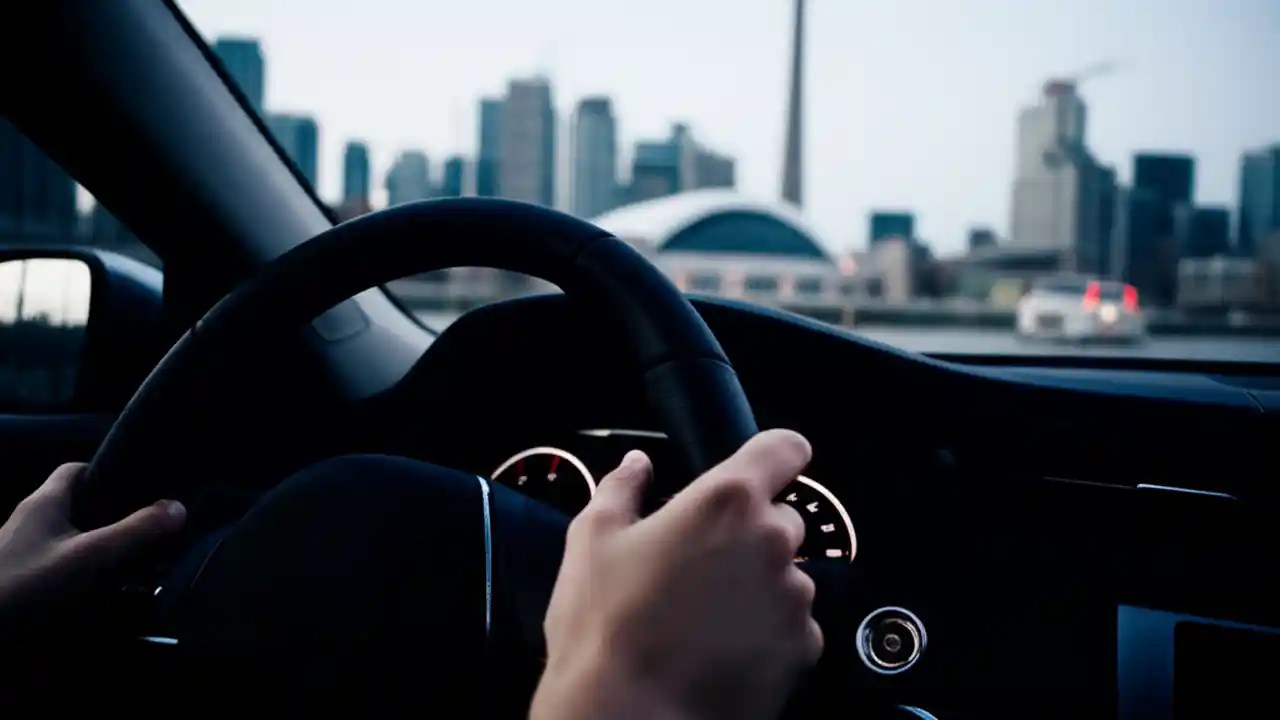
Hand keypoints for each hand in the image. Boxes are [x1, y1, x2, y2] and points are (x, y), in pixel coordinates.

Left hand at [0, 463, 185, 626]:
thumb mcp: (88, 556)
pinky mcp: (21, 580)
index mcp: (44, 502)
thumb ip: (135, 532)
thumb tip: (180, 507)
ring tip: (137, 558)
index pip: (76, 469)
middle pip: (76, 504)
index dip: (107, 471)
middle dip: (111, 513)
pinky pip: (59, 565)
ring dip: (98, 546)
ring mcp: (22, 552)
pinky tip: (105, 591)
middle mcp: (30, 521)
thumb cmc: (27, 582)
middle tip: (148, 525)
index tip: (140, 486)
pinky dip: (82, 573)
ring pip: (69, 537)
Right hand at [532, 430, 825, 719]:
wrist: (627, 719)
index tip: (763, 469)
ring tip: (704, 616)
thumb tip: (635, 464)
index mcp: (726, 501)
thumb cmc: (605, 628)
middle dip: (750, 533)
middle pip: (783, 517)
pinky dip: (766, 632)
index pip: (784, 448)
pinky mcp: (801, 648)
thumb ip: (620, 488)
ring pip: (787, 575)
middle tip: (701, 564)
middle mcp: (772, 542)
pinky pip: (792, 625)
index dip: (775, 455)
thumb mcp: (591, 540)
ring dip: (758, 586)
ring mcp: (793, 598)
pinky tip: (720, 648)